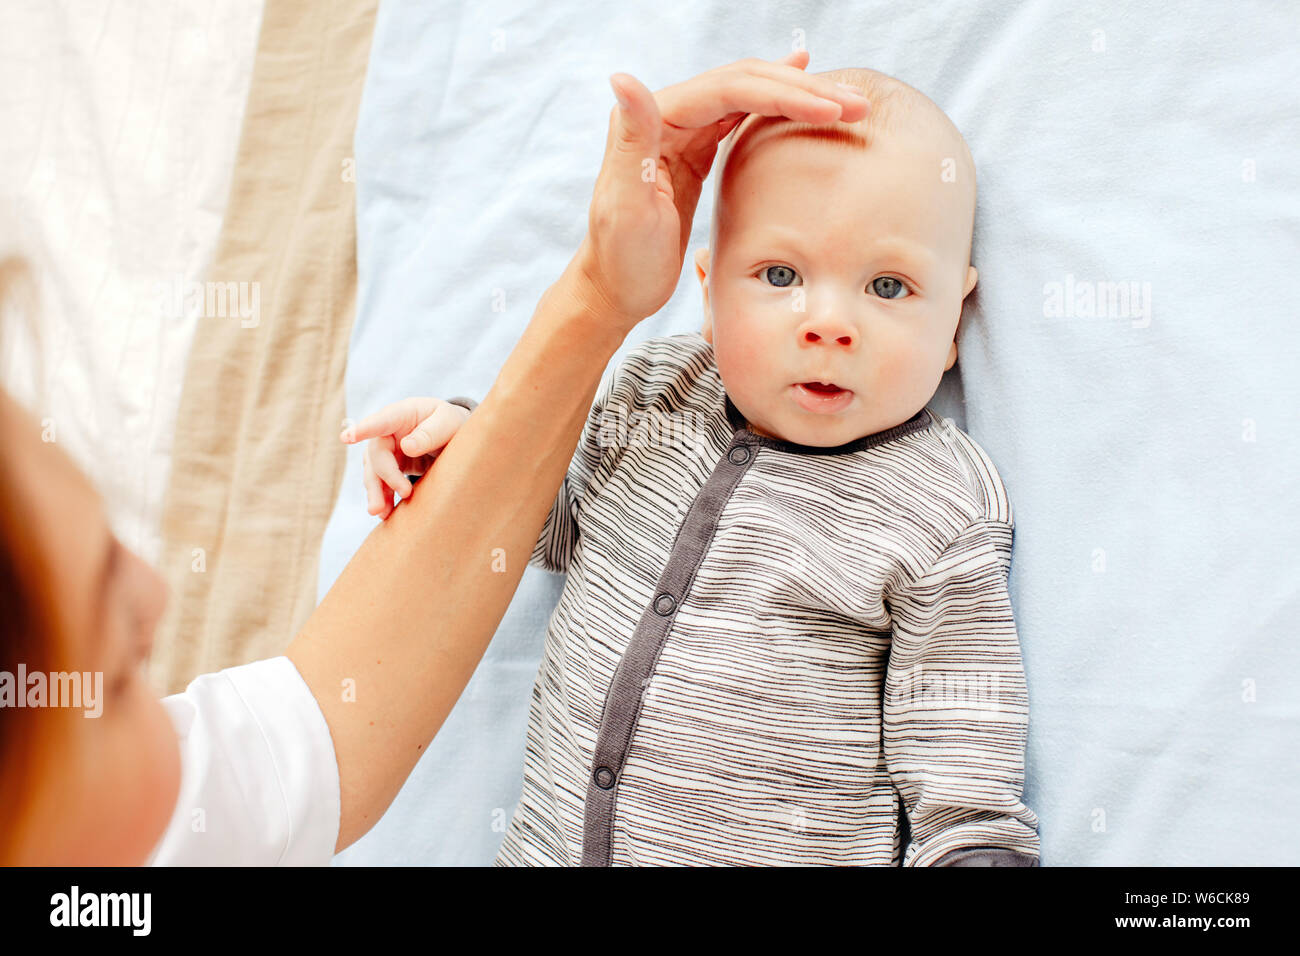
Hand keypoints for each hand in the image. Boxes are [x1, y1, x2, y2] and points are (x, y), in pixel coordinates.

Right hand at [340, 397, 471, 518]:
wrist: (453, 436)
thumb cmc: (451, 423)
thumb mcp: (449, 423)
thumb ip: (431, 433)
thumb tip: (407, 446)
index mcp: (403, 413)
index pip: (381, 421)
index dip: (363, 429)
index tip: (346, 438)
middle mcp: (388, 431)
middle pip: (377, 453)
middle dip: (385, 475)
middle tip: (405, 492)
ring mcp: (387, 450)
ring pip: (374, 472)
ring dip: (376, 492)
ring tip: (380, 512)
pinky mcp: (390, 466)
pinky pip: (381, 483)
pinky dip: (383, 497)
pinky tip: (385, 513)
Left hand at [573, 49, 870, 326]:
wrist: (614, 291)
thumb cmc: (621, 259)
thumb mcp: (626, 204)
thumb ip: (631, 140)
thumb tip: (623, 77)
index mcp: (655, 121)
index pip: (730, 92)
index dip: (784, 95)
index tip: (830, 110)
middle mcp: (668, 117)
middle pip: (745, 85)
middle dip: (803, 91)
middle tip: (855, 104)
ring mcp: (683, 134)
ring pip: (749, 97)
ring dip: (799, 96)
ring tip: (847, 102)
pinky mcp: (696, 154)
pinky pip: (743, 117)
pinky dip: (777, 105)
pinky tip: (804, 93)